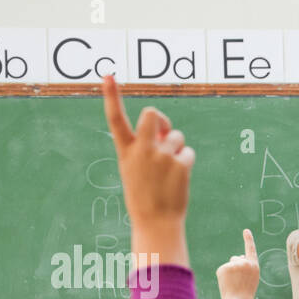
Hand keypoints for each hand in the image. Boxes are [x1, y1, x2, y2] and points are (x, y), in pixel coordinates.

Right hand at [102, 75, 193, 233]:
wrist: (156, 223)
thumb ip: (147, 147)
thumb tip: (167, 132)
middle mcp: (142, 149)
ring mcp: (162, 156)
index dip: (112, 96)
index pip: (115, 118)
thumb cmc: (145, 196)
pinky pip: (189, 153)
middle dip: (162, 120)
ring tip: (170, 172)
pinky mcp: (181, 164)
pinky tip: (179, 179)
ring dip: (177, 149)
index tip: (109, 75)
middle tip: (164, 134)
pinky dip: (187, 162)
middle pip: (153, 114)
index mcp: (126, 151)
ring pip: (177, 137)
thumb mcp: (137, 169)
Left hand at [216, 229, 259, 298]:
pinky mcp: (224, 268)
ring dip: (229, 272)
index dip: (248, 239)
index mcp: (254, 265)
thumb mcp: (251, 277)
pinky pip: (222, 269)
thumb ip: (246, 266)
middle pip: (236, 258)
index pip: (251, 249)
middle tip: (238, 280)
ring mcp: (234, 265)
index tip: (246, 231)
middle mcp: (245, 262)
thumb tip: (238, 257)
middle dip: (235, 266)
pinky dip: (223, 276)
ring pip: (229, 264)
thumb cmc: (246, 291)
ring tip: (233, 283)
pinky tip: (227, 283)